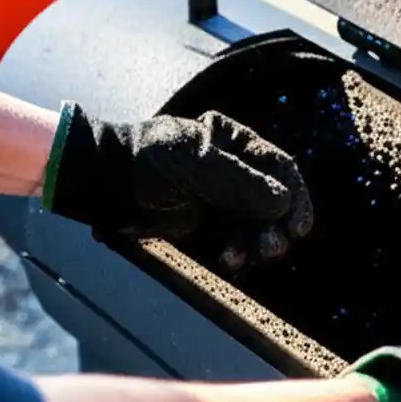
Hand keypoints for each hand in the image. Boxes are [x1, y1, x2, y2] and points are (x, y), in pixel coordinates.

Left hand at [42, 103, 313, 269]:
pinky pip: (234, 240)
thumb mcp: (197, 165)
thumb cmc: (145, 162)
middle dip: (276, 226)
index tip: (298, 226)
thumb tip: (283, 202)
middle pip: (273, 201)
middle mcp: (231, 168)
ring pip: (255, 225)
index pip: (279, 167)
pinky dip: (238, 252)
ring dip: (258, 243)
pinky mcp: (204, 223)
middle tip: (272, 248)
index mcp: (232, 141)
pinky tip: (231, 261)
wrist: (101, 182)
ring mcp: (218, 197)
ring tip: (248, 257)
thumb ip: (241, 183)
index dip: (296, 197)